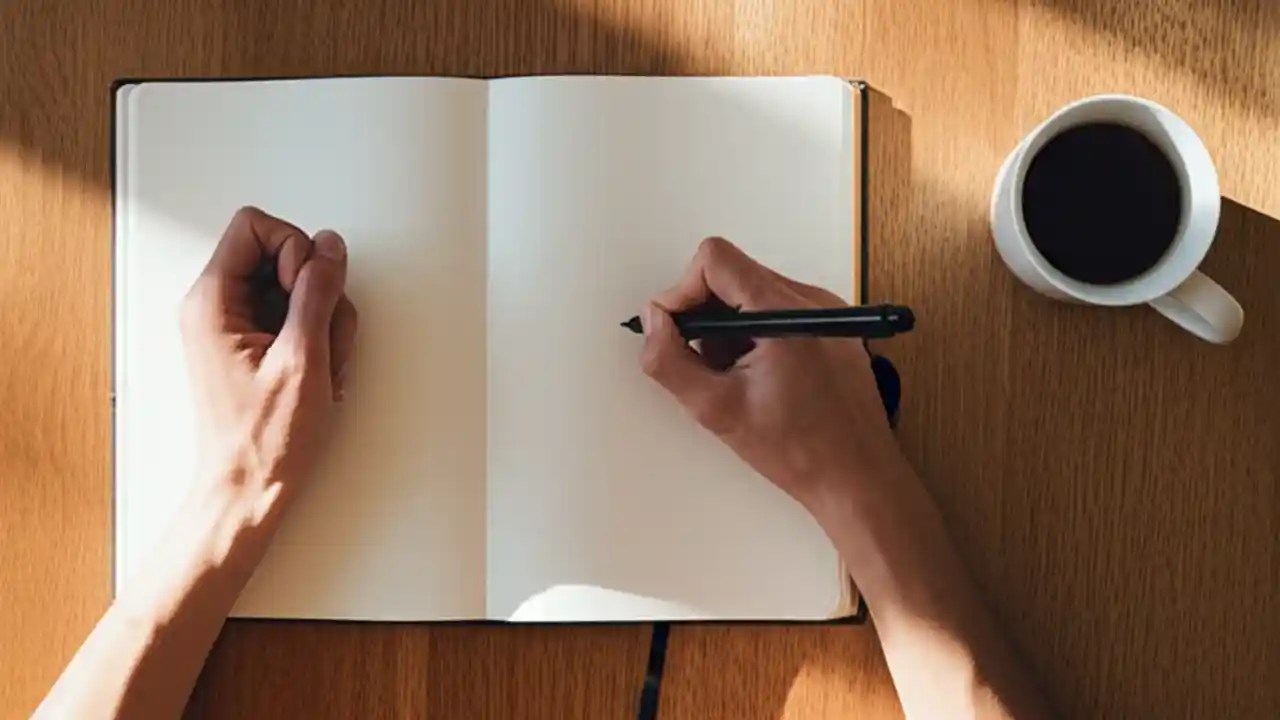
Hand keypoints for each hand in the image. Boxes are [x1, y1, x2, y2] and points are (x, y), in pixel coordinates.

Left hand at [180, 207, 356, 497]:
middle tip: (316, 340)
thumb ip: (317, 294)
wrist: (249, 491)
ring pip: (300, 289)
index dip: (294, 249)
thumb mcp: (303, 359)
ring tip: (322, 369)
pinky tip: (320, 376)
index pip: (255, 227)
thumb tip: (330, 247)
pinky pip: (299, 318)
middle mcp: (218, 306)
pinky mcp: (256, 345)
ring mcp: (237, 326)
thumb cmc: (264, 440)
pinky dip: (320, 341)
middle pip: (283, 255)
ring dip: (326, 324)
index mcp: (212, 302)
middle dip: (317, 293)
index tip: (304, 294)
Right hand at [638, 237, 908, 515]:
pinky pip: (780, 312)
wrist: (859, 479)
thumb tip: (653, 320)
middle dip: (706, 316)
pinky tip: (762, 380)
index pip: (715, 260)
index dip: (681, 291)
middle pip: (735, 274)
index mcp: (784, 311)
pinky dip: (756, 336)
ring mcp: (828, 312)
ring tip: (737, 380)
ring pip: (754, 293)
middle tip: (706, 367)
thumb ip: (670, 360)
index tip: (674, 332)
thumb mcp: (716, 409)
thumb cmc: (797, 450)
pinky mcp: (835, 328)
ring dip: (730, 330)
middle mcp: (811, 299)